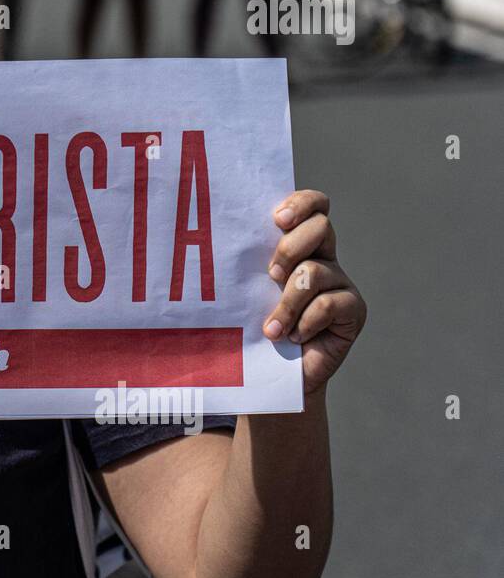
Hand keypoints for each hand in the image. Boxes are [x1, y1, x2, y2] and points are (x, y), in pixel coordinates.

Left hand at [262, 190, 366, 394]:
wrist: (275, 374)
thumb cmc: (253, 327)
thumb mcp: (247, 291)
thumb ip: (247, 265)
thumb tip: (223, 241)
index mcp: (300, 245)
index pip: (314, 205)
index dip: (301, 204)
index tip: (277, 219)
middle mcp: (324, 258)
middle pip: (321, 227)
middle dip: (289, 248)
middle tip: (270, 275)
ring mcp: (341, 283)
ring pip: (314, 272)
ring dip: (286, 303)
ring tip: (271, 329)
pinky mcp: (353, 310)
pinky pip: (329, 304)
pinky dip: (304, 322)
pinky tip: (293, 338)